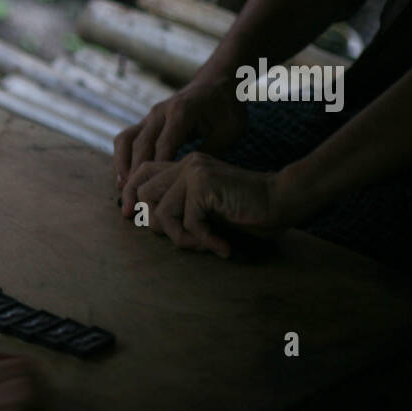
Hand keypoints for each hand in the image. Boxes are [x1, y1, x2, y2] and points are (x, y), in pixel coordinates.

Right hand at [114, 76, 246, 186]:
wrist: (217, 83)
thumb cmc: (227, 109)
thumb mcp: (229, 132)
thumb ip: (207, 154)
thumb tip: (188, 182)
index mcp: (182, 112)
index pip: (163, 146)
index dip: (157, 172)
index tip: (155, 196)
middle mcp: (160, 112)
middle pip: (140, 146)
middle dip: (135, 175)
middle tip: (134, 201)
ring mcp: (150, 115)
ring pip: (125, 140)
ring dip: (122, 166)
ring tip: (124, 190)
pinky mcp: (146, 121)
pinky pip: (126, 138)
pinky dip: (122, 158)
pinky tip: (125, 178)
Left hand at [120, 152, 289, 257]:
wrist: (281, 200)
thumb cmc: (246, 210)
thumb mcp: (205, 208)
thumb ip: (179, 206)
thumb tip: (143, 219)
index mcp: (185, 165)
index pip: (142, 173)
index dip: (131, 195)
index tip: (130, 217)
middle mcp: (186, 164)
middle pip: (144, 194)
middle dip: (158, 225)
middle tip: (187, 240)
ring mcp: (194, 172)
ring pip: (161, 213)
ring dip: (182, 238)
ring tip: (205, 245)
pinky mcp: (203, 185)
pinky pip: (187, 223)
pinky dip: (203, 241)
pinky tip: (221, 246)